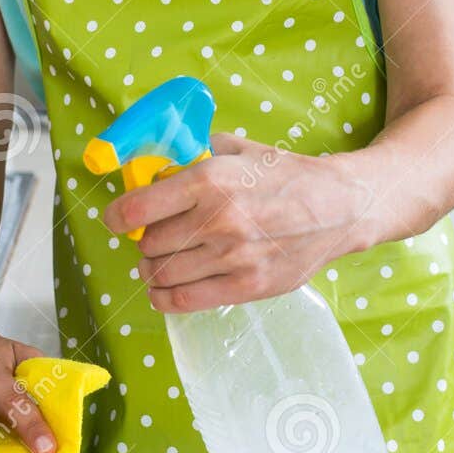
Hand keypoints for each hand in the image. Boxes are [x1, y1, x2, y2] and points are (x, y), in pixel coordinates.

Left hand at [103, 133, 372, 312]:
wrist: (338, 207)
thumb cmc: (285, 175)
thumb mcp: (239, 150)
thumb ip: (196, 154)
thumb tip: (158, 167)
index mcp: (210, 180)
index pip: (138, 209)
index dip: (116, 216)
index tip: (115, 218)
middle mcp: (217, 220)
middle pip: (148, 244)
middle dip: (143, 241)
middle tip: (151, 237)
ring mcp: (232, 258)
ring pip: (162, 274)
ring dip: (152, 269)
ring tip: (159, 261)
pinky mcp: (246, 287)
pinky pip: (185, 302)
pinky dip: (165, 297)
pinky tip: (164, 288)